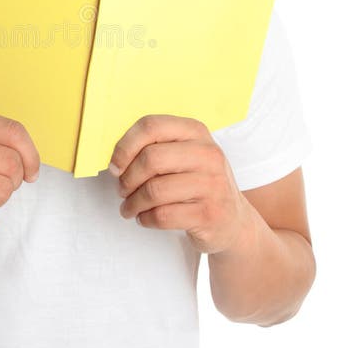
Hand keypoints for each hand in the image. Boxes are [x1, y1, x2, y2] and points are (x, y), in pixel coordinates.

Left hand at [109, 114, 247, 253]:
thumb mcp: (185, 155)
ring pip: (154, 190)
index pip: (150, 126)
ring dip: (133, 203)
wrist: (233, 221)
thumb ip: (156, 147)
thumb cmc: (197, 184)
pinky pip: (163, 215)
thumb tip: (115, 161)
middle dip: (127, 178)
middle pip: (151, 159)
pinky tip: (145, 218)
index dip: (125, 146)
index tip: (115, 166)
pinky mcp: (210, 214)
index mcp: (196, 132)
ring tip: (129, 208)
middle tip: (122, 190)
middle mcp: (208, 154)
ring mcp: (212, 184)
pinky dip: (146, 219)